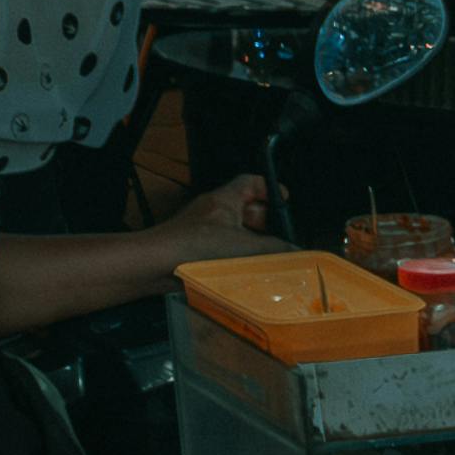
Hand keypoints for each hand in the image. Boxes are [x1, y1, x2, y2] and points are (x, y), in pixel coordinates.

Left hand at [155, 174, 276, 265]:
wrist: (157, 263)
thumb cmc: (195, 245)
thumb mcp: (243, 245)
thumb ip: (273, 249)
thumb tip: (297, 253)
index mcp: (224, 200)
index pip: (249, 182)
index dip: (268, 187)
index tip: (286, 198)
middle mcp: (214, 211)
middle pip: (247, 209)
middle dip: (267, 222)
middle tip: (284, 238)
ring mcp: (205, 230)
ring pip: (238, 232)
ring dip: (255, 243)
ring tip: (273, 258)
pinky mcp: (199, 250)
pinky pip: (226, 249)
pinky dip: (240, 257)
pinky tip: (251, 272)